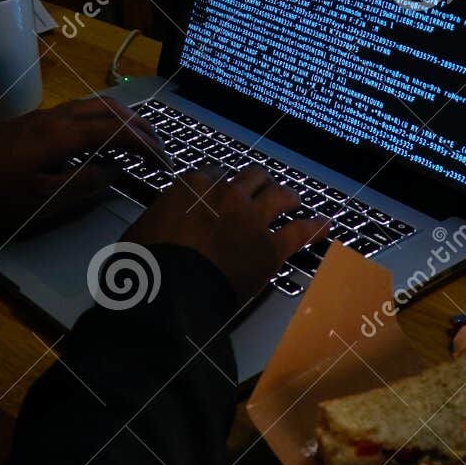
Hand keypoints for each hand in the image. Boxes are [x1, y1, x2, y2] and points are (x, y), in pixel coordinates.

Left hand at [0, 97, 168, 231]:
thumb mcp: (41, 200)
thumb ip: (83, 184)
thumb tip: (113, 172)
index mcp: (63, 134)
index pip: (117, 131)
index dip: (145, 144)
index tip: (164, 161)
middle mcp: (56, 117)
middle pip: (109, 109)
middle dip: (139, 125)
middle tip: (158, 146)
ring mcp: (42, 117)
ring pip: (93, 106)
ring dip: (120, 119)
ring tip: (136, 140)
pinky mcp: (31, 124)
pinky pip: (78, 112)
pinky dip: (101, 121)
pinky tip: (100, 141)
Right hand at [123, 167, 328, 302]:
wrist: (171, 291)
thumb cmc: (148, 264)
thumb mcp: (140, 231)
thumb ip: (159, 221)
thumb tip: (155, 230)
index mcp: (193, 186)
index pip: (212, 173)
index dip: (218, 181)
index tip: (219, 187)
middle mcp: (226, 194)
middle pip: (250, 177)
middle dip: (257, 181)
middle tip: (262, 186)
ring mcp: (252, 219)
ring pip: (278, 196)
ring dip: (287, 195)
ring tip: (294, 198)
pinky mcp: (270, 248)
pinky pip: (300, 233)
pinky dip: (314, 227)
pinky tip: (325, 223)